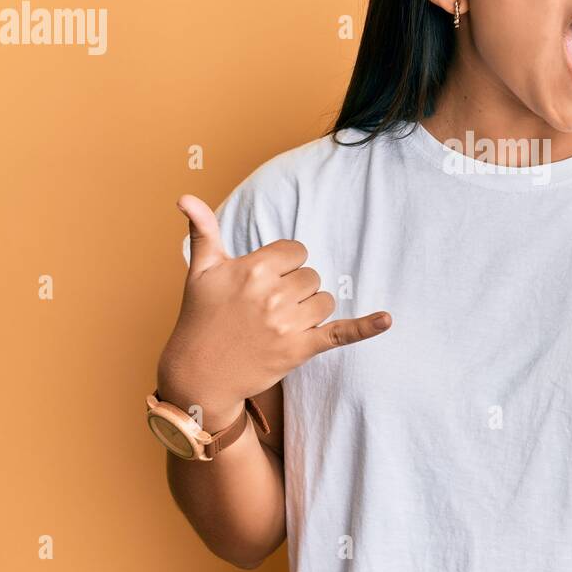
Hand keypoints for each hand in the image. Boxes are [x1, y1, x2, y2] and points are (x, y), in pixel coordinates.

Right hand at [158, 194, 391, 411]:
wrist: (199, 375)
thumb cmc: (200, 318)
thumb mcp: (200, 271)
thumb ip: (203, 231)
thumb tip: (185, 196)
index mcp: (253, 270)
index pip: (296, 251)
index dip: (284, 264)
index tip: (265, 280)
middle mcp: (273, 295)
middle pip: (311, 276)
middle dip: (295, 288)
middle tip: (266, 306)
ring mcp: (288, 325)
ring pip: (324, 301)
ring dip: (309, 310)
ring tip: (279, 323)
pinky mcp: (300, 350)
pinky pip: (341, 334)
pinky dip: (365, 327)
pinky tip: (387, 319)